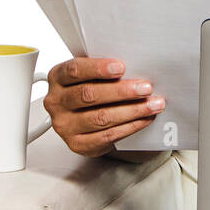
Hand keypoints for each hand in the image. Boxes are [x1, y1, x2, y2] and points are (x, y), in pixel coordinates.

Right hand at [43, 57, 165, 157]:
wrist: (86, 122)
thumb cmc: (92, 91)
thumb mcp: (92, 76)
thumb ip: (105, 71)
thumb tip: (136, 66)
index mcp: (58, 78)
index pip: (74, 70)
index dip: (98, 68)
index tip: (121, 67)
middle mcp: (57, 102)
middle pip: (88, 95)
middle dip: (121, 91)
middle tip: (145, 88)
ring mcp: (64, 125)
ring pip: (101, 117)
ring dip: (132, 110)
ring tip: (153, 104)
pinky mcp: (77, 144)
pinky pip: (107, 135)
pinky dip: (130, 126)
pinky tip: (145, 118)